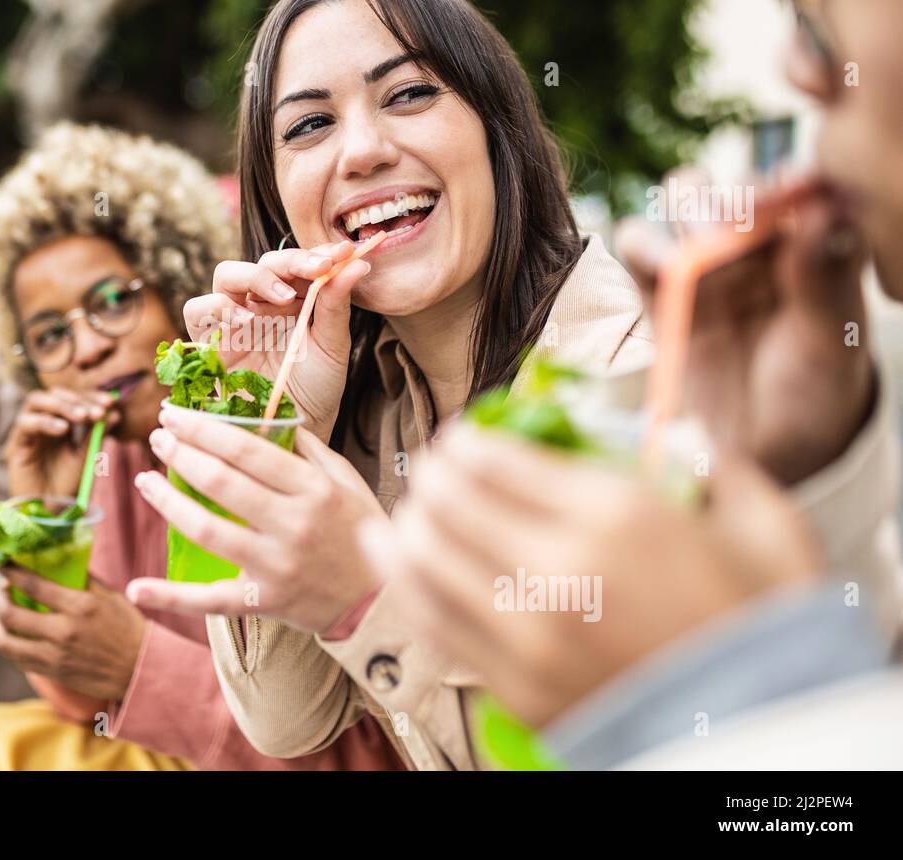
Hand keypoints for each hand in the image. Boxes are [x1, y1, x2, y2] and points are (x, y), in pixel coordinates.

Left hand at [0, 568, 145, 701]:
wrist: (140, 669)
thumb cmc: (128, 628)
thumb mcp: (111, 595)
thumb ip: (84, 579)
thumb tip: (59, 562)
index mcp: (80, 606)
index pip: (34, 585)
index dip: (11, 572)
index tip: (2, 564)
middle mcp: (64, 631)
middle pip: (11, 615)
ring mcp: (56, 656)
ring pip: (7, 643)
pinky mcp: (54, 673)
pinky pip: (19, 661)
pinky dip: (10, 646)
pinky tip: (12, 637)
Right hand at [4, 388, 120, 498]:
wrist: (50, 511)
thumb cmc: (68, 485)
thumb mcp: (87, 457)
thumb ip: (97, 434)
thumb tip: (115, 412)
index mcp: (63, 423)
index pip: (74, 398)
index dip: (91, 396)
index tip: (111, 401)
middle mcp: (44, 422)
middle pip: (56, 394)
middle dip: (78, 399)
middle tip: (97, 411)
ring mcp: (29, 431)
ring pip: (36, 400)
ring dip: (62, 405)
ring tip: (82, 417)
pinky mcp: (16, 443)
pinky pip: (25, 423)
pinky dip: (45, 422)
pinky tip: (63, 430)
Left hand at [127, 405, 383, 632]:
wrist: (382, 603)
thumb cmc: (363, 534)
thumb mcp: (348, 483)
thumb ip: (311, 451)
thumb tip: (274, 420)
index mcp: (314, 490)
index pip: (247, 450)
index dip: (204, 429)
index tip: (175, 414)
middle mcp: (293, 525)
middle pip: (221, 482)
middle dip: (181, 452)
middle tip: (157, 435)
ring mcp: (275, 566)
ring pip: (207, 529)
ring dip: (167, 501)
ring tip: (144, 479)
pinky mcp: (263, 602)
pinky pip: (210, 601)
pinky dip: (170, 596)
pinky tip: (135, 587)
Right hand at [183, 240, 366, 437]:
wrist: (294, 431)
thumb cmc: (315, 390)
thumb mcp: (333, 346)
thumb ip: (337, 304)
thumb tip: (357, 263)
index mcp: (291, 300)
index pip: (296, 263)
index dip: (315, 254)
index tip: (341, 253)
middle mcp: (259, 304)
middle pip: (261, 262)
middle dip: (289, 261)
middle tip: (316, 269)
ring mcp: (232, 320)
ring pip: (226, 275)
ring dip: (254, 277)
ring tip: (283, 297)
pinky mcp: (208, 341)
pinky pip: (198, 309)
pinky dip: (219, 307)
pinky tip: (248, 320)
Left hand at [369, 425, 820, 727]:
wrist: (765, 733)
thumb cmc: (765, 624)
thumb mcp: (761, 522)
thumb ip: (706, 459)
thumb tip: (666, 427)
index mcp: (615, 514)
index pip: (490, 458)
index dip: (464, 441)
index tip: (465, 440)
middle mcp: (557, 568)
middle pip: (446, 500)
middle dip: (432, 475)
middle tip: (437, 470)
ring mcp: (528, 633)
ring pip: (423, 556)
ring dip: (408, 521)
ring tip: (412, 509)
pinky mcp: (514, 685)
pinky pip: (431, 619)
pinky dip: (401, 578)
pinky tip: (394, 554)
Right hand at [618, 173, 872, 484]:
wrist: (768, 449)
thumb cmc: (816, 391)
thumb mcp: (833, 342)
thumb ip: (826, 276)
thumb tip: (824, 209)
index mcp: (808, 241)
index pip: (793, 184)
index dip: (785, 182)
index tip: (788, 196)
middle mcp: (755, 242)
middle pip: (728, 183)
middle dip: (725, 197)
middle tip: (733, 233)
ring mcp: (705, 264)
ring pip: (680, 199)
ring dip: (683, 214)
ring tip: (693, 257)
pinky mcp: (659, 292)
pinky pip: (636, 249)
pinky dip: (640, 244)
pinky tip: (660, 268)